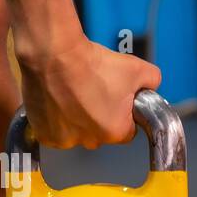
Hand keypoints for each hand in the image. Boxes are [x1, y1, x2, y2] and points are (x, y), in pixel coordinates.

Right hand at [18, 36, 161, 148]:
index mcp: (116, 132)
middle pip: (100, 132)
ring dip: (75, 118)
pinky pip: (54, 131)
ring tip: (71, 92)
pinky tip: (56, 98)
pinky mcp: (44, 135)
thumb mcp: (138, 68)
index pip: (127, 130)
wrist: (54, 55)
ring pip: (76, 133)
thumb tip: (151, 86)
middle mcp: (90, 141)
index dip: (123, 112)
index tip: (115, 98)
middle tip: (91, 90)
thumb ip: (152, 81)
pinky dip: (55, 119)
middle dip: (98, 116)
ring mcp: (64, 141)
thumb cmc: (92, 64)